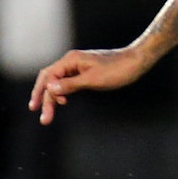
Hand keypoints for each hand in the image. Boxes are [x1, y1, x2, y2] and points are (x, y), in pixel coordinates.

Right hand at [28, 46, 151, 124]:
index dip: (41, 93)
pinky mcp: (85, 72)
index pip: (48, 76)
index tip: (41, 109)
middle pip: (50, 80)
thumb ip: (71, 84)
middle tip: (44, 119)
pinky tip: (62, 101)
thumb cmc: (116, 70)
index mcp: (71, 60)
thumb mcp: (93, 80)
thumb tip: (50, 88)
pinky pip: (68, 82)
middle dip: (44, 98)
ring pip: (58, 82)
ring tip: (48, 114)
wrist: (136, 62)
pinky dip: (63, 92)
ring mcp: (78, 66)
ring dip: (53, 97)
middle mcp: (71, 61)